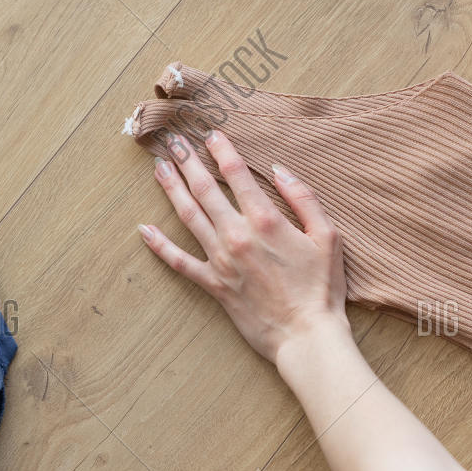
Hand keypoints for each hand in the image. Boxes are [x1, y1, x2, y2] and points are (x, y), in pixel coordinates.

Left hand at [138, 129, 347, 363]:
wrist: (306, 336)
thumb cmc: (322, 288)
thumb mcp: (328, 236)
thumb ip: (304, 198)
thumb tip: (280, 170)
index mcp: (266, 220)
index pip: (237, 175)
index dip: (222, 151)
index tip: (211, 134)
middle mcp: (237, 236)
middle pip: (205, 190)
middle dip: (188, 162)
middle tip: (174, 141)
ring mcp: (221, 261)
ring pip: (188, 217)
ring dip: (171, 189)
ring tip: (159, 168)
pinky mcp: (214, 285)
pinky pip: (179, 262)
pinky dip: (159, 246)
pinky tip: (144, 229)